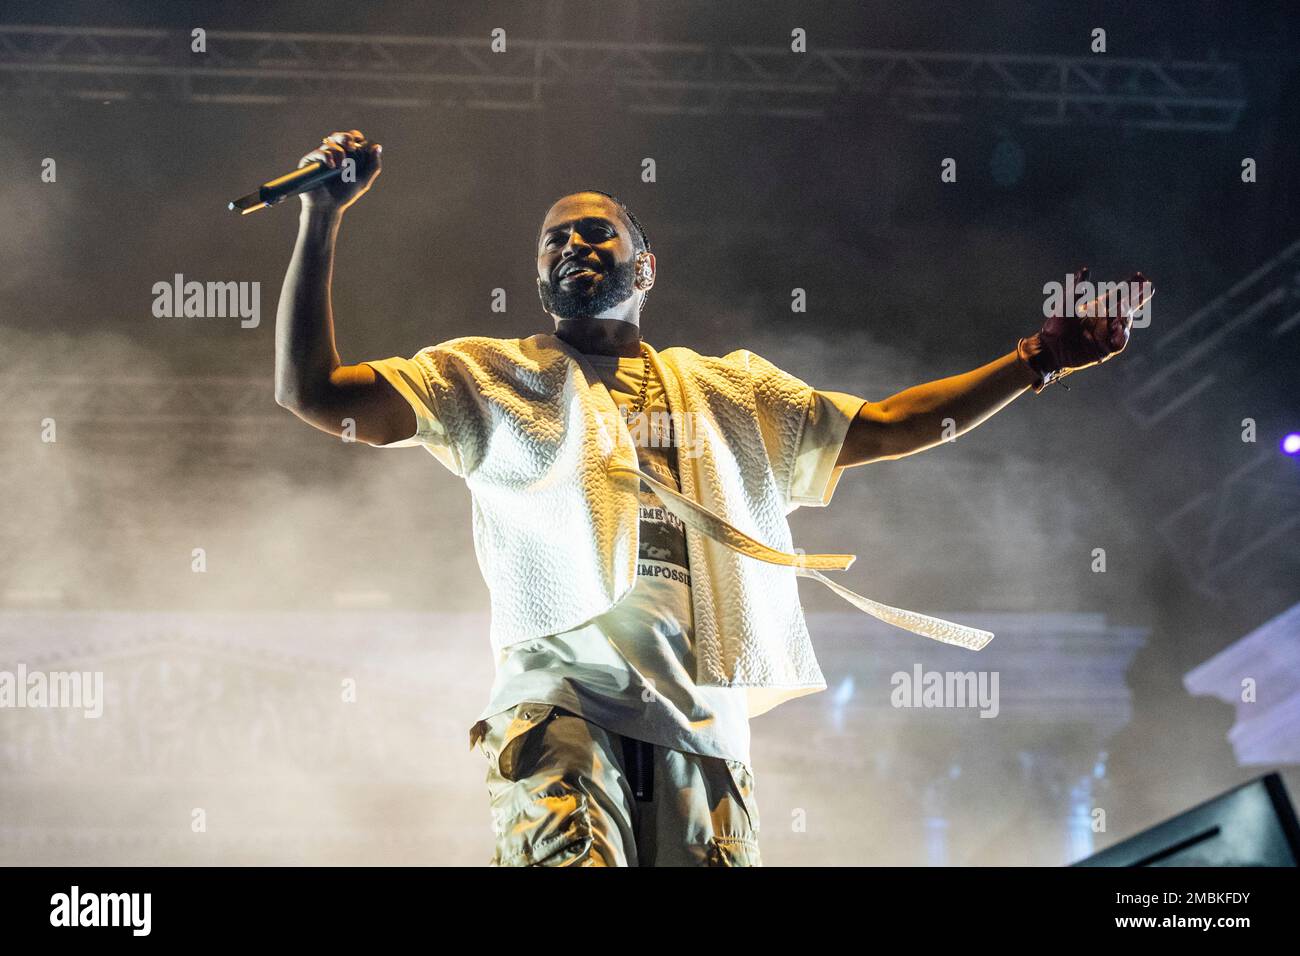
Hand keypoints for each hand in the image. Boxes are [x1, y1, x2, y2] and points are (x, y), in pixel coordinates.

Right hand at [297, 129, 381, 214]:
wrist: (327, 207)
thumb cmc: (344, 195)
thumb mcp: (363, 181)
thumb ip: (373, 166)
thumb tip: (377, 146)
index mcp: (347, 156)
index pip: (352, 138)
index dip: (356, 138)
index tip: (360, 145)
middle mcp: (334, 154)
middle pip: (339, 136)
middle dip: (346, 137)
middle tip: (351, 147)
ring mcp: (321, 156)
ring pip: (330, 142)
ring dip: (339, 153)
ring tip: (342, 167)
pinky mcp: (310, 160)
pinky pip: (319, 152)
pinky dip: (327, 156)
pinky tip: (332, 166)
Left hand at [1020, 266, 1153, 390]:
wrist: (1050, 347)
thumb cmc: (1057, 325)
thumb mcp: (1066, 304)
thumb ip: (1076, 288)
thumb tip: (1085, 270)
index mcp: (1100, 307)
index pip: (1120, 294)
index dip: (1131, 285)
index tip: (1140, 276)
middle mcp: (1107, 319)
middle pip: (1127, 307)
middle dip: (1138, 297)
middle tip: (1147, 286)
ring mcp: (1108, 334)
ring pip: (1125, 324)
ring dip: (1126, 315)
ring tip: (1122, 308)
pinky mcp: (1105, 349)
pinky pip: (1119, 343)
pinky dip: (1121, 335)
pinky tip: (1118, 327)